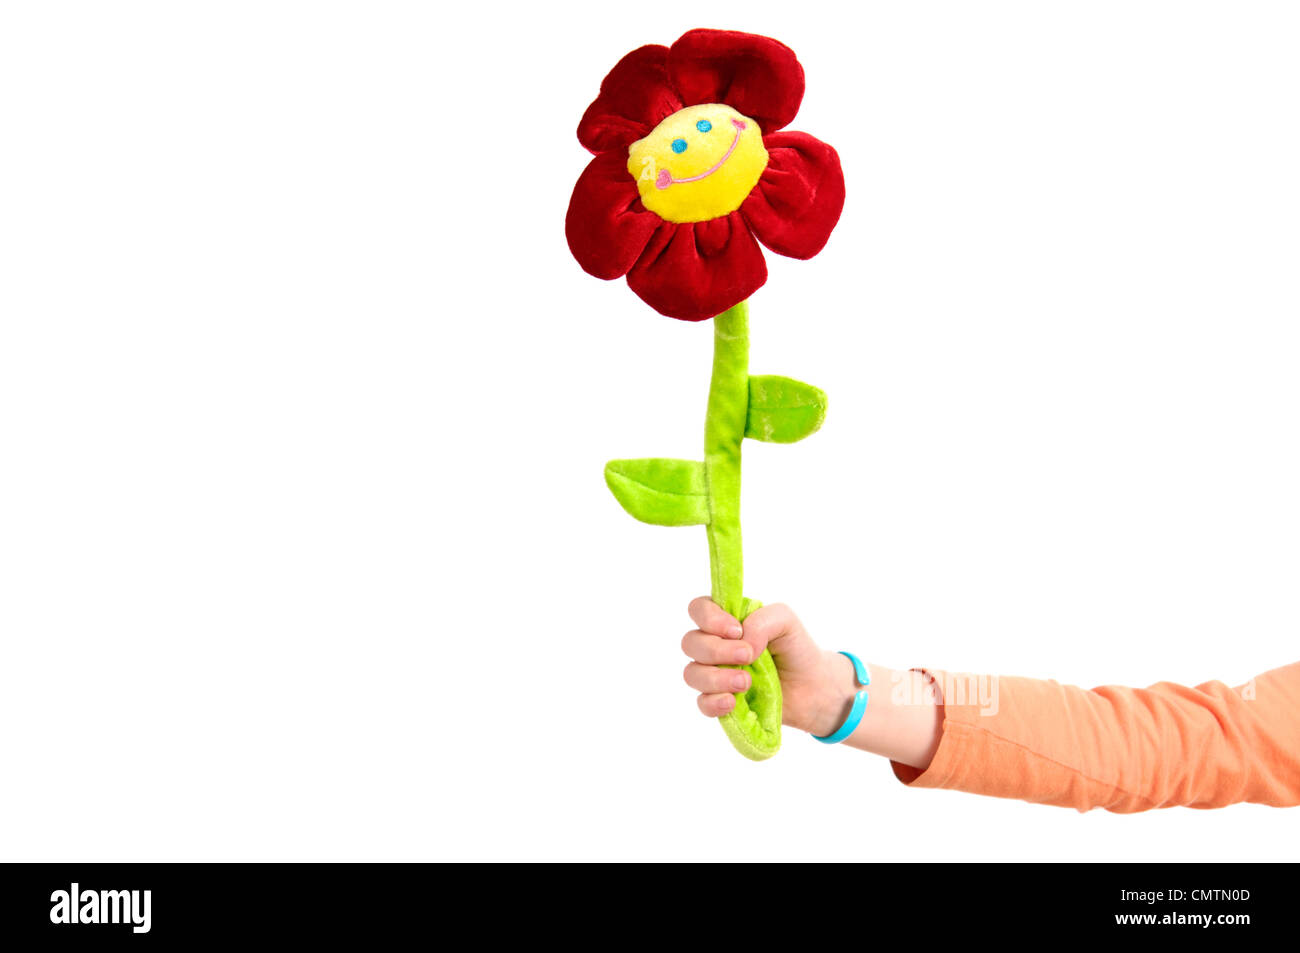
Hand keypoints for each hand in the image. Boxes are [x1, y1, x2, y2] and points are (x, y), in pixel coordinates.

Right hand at [680, 596, 858, 735]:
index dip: (709, 618)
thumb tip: (742, 643)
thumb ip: (762, 620)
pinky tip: (732, 702)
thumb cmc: (795, 648)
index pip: (699, 609)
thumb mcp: (786, 621)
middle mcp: (714, 645)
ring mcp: (714, 674)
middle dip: (716, 650)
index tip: (736, 630)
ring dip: (716, 678)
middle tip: (748, 656)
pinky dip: (713, 702)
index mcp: (725, 620)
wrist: (812, 686)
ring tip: (745, 683)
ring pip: (692, 674)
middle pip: (690, 643)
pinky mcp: (720, 701)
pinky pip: (702, 703)